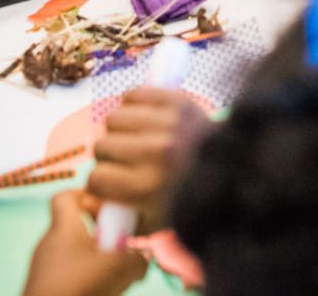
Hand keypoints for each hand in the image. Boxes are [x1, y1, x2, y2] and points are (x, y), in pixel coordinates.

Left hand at [22, 190, 146, 295]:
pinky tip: (104, 293)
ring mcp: (45, 269)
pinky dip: (89, 281)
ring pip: (78, 256)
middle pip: (79, 229)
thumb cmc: (77, 288)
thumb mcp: (118, 268)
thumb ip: (136, 258)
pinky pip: (71, 276)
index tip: (109, 208)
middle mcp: (49, 245)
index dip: (88, 197)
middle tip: (123, 253)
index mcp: (62, 229)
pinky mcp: (46, 289)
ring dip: (99, 264)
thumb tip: (142, 257)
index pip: (66, 197)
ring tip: (117, 280)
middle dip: (105, 239)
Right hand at [86, 88, 211, 228]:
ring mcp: (167, 123)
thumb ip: (114, 215)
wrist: (233, 171)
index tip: (108, 184)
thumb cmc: (186, 200)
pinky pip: (132, 94)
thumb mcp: (150, 222)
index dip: (98, 184)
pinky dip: (131, 105)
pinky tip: (141, 118)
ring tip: (134, 138)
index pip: (96, 178)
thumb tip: (84, 200)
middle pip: (101, 146)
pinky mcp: (176, 100)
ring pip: (113, 118)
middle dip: (108, 156)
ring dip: (118, 130)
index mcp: (148, 186)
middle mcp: (156, 152)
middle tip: (123, 161)